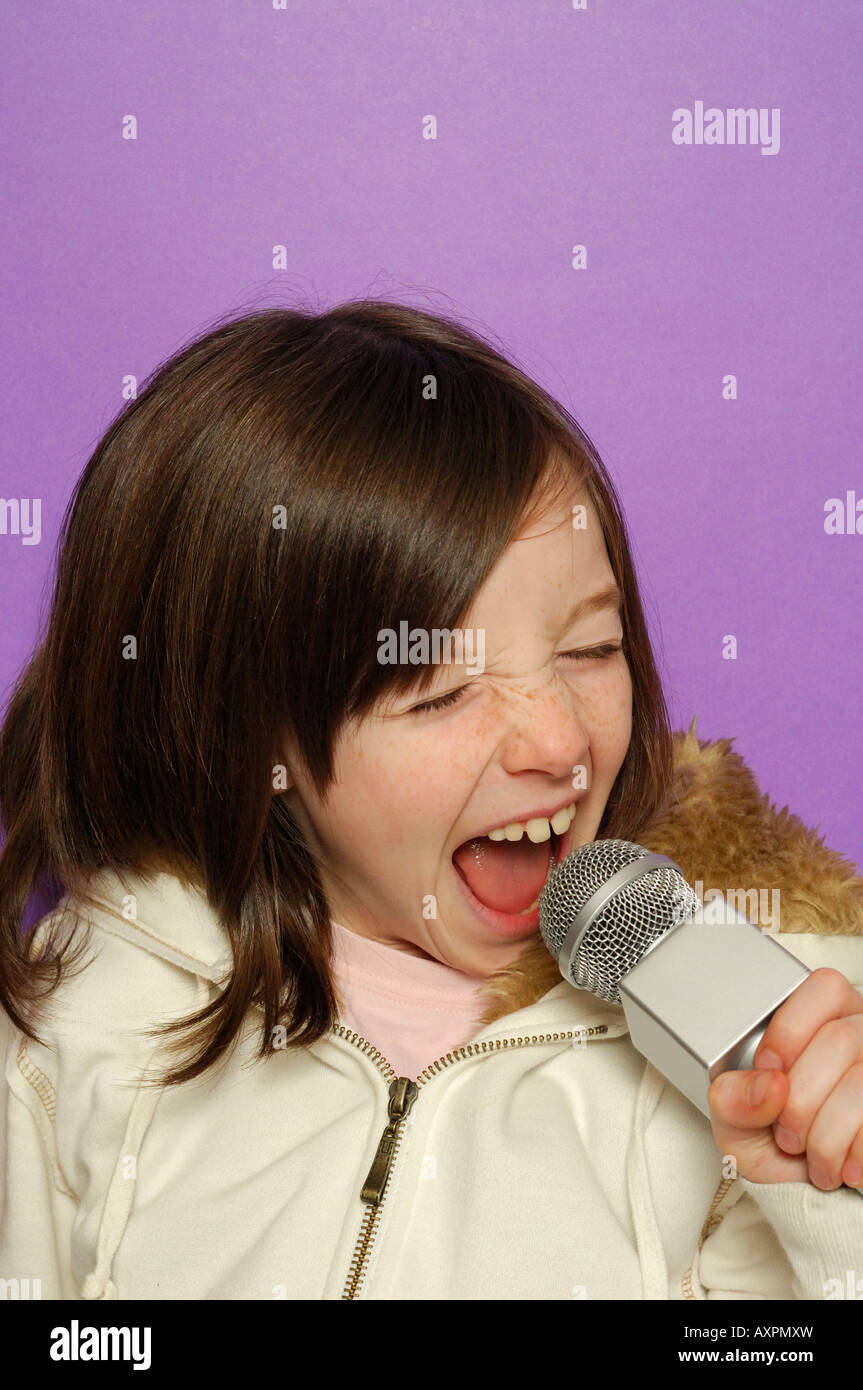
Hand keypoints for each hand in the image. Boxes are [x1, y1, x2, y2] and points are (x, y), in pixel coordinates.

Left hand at [706, 968, 862, 1190]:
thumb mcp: (735, 1118)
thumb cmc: (768, 1137)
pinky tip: (842, 1165)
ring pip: (862, 1083)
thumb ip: (733, 1098)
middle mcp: (860, 1032)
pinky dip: (855, 1154)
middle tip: (786, 1133)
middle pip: (840, 1040)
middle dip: (802, 1100)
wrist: (803, 1188)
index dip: (790, 1032)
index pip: (822, 991)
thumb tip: (768, 1084)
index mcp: (819, 1016)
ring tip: (811, 1155)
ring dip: (827, 1135)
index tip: (768, 1072)